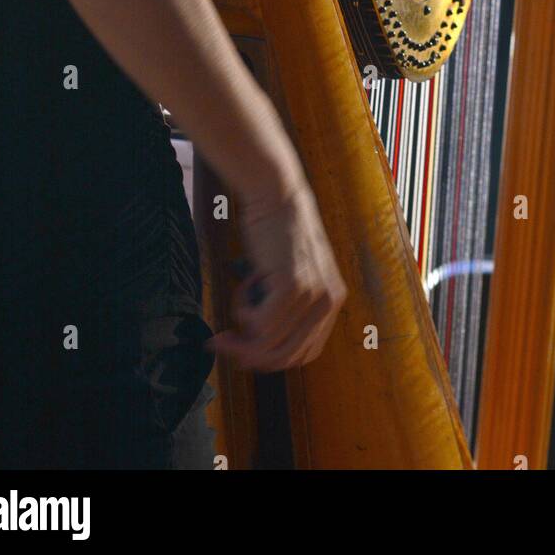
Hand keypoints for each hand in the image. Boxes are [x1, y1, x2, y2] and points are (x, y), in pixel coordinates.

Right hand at [207, 182, 346, 371]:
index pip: (303, 354)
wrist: (276, 193)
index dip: (270, 360)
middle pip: (285, 356)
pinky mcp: (293, 287)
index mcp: (333, 302)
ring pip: (269, 343)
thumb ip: (287, 309)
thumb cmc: (276, 231)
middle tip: (221, 343)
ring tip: (236, 298)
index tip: (243, 355)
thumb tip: (255, 347)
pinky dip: (243, 310)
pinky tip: (245, 281)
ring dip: (242, 328)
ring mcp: (313, 296)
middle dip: (249, 355)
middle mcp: (329, 302)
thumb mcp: (293, 275)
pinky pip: (260, 324)